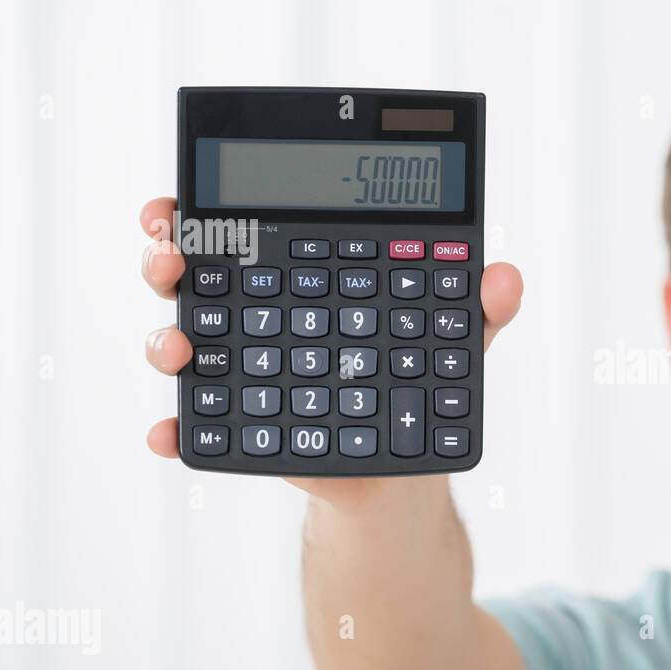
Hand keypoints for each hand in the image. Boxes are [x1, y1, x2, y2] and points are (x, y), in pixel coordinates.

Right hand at [140, 196, 521, 504]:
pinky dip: (179, 432)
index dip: (202, 214)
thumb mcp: (456, 339)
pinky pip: (200, 430)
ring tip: (181, 347)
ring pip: (187, 346)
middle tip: (170, 257)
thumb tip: (504, 277)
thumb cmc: (422, 381)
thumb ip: (480, 307)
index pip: (244, 231)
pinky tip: (169, 434)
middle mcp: (261, 318)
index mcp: (300, 278)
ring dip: (166, 341)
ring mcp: (250, 374)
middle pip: (197, 277)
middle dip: (168, 260)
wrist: (407, 464)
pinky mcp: (251, 431)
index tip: (177, 205)